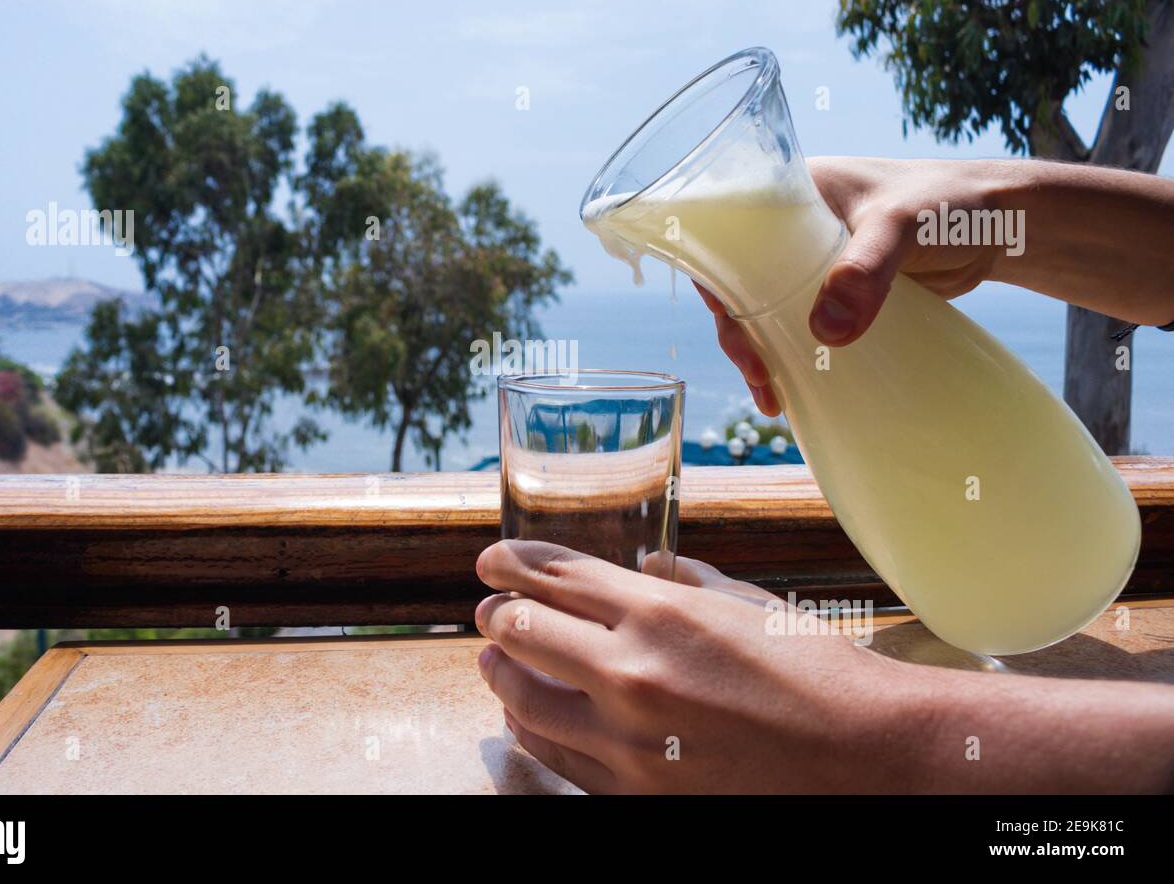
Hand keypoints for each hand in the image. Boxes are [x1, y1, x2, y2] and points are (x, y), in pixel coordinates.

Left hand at [475, 540, 1173, 793]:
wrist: (866, 758)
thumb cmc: (814, 670)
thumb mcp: (746, 603)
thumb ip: (683, 578)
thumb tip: (642, 563)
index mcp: (659, 614)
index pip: (552, 576)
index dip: (509, 564)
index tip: (490, 562)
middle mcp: (631, 673)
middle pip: (520, 632)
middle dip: (496, 615)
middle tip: (490, 610)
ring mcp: (626, 741)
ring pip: (521, 700)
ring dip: (499, 672)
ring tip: (495, 660)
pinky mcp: (633, 793)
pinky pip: (553, 755)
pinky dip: (529, 727)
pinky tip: (525, 714)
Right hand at [702, 157, 999, 415]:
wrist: (1004, 225)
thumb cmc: (951, 204)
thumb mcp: (902, 226)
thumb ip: (865, 271)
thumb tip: (826, 334)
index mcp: (790, 193)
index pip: (727, 235)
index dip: (715, 281)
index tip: (731, 324)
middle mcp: (792, 227)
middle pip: (741, 284)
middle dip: (740, 333)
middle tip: (759, 373)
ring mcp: (814, 262)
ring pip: (768, 312)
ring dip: (763, 354)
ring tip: (772, 398)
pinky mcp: (838, 292)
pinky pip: (801, 326)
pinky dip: (792, 358)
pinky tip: (793, 392)